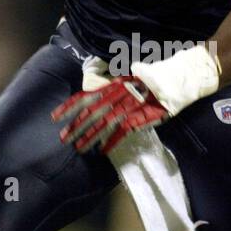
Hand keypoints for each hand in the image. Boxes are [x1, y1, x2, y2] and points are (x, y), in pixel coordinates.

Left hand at [53, 77, 167, 154]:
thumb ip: (113, 91)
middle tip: (64, 138)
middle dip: (76, 126)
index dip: (69, 107)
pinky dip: (112, 141)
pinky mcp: (141, 116)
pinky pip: (123, 131)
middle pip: (91, 112)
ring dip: (90, 136)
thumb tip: (96, 100)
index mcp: (112, 86)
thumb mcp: (128, 82)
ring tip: (80, 148)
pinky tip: (103, 151)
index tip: (55, 117)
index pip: (86, 96)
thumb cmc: (151, 81)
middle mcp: (117, 94)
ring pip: (104, 123)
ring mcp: (129, 105)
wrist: (175, 79)